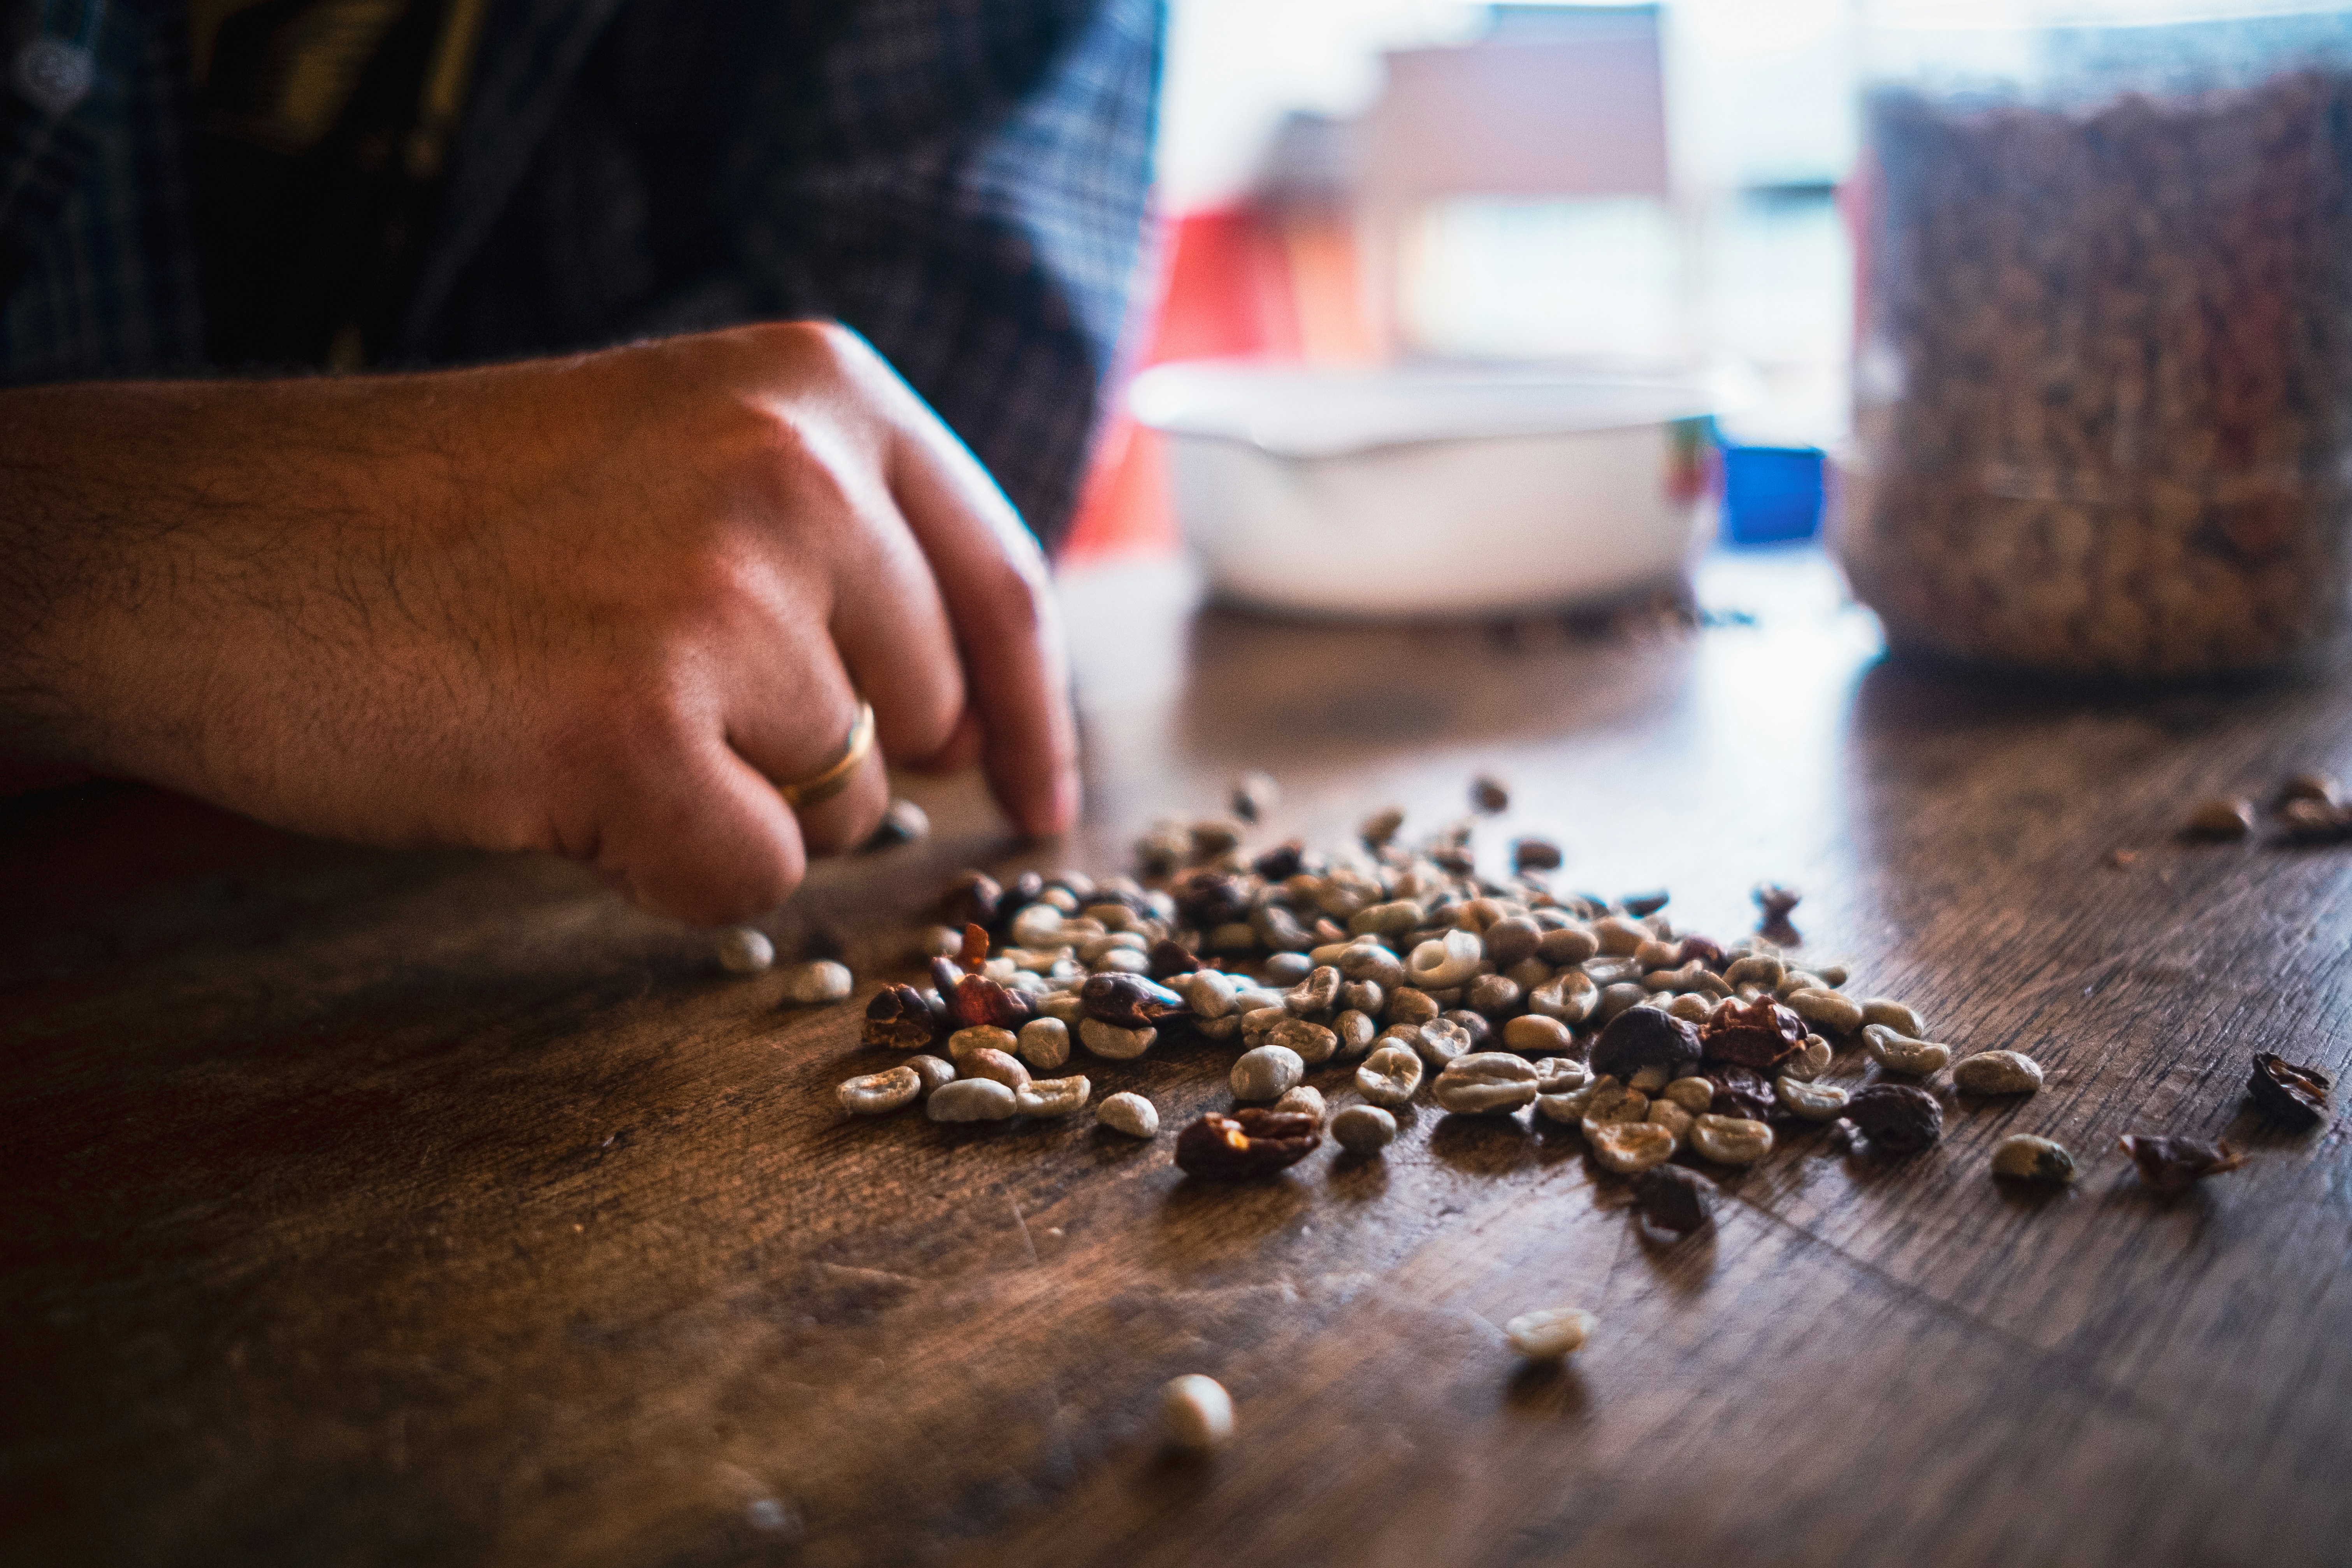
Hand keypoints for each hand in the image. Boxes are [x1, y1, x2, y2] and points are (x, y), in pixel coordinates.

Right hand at [0, 321, 1078, 921]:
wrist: (215, 544)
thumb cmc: (444, 524)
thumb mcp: (675, 461)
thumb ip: (837, 555)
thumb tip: (971, 727)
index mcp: (822, 388)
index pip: (998, 583)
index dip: (1027, 713)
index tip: (1037, 802)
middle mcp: (798, 468)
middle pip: (918, 714)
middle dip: (812, 753)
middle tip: (644, 695)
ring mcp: (723, 590)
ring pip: (839, 805)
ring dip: (723, 801)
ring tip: (572, 712)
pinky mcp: (641, 722)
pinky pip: (752, 878)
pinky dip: (666, 872)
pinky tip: (555, 787)